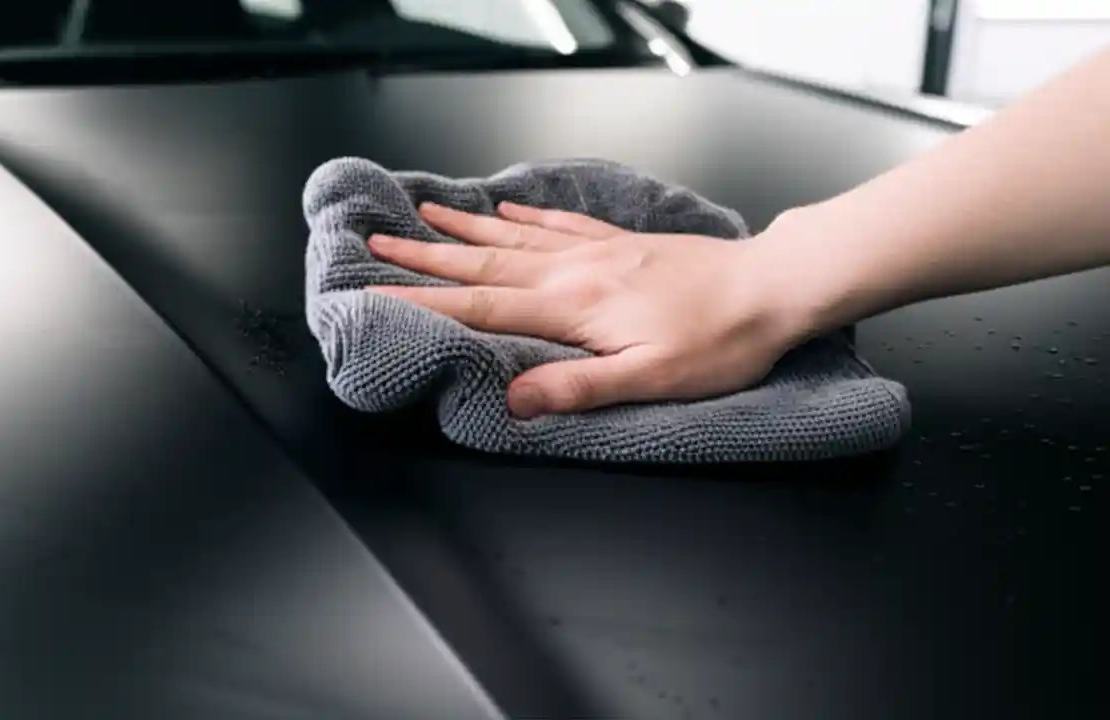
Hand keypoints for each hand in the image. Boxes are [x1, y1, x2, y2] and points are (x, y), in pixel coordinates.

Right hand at [366, 202, 808, 417]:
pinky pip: (559, 223)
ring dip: (463, 229)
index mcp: (573, 307)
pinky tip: (504, 209)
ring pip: (512, 238)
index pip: (480, 307)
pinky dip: (524, 215)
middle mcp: (574, 271)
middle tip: (376, 244)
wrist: (773, 288)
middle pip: (483, 263)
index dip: (422, 302)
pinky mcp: (619, 243)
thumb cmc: (719, 343)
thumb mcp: (650, 380)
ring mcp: (596, 251)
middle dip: (424, 257)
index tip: (374, 293)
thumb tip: (511, 399)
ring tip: (421, 215)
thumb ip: (577, 387)